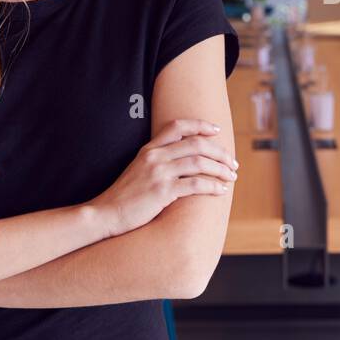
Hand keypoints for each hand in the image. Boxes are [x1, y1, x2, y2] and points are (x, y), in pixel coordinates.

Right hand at [91, 119, 237, 238]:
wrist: (106, 214)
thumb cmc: (125, 197)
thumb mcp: (138, 170)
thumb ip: (156, 162)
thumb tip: (182, 161)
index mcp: (149, 149)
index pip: (177, 126)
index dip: (200, 125)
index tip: (216, 130)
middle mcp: (155, 156)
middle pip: (197, 144)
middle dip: (220, 152)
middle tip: (233, 162)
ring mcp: (159, 173)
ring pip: (200, 162)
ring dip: (221, 169)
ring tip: (231, 176)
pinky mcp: (163, 191)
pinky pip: (196, 184)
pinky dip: (213, 186)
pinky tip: (221, 190)